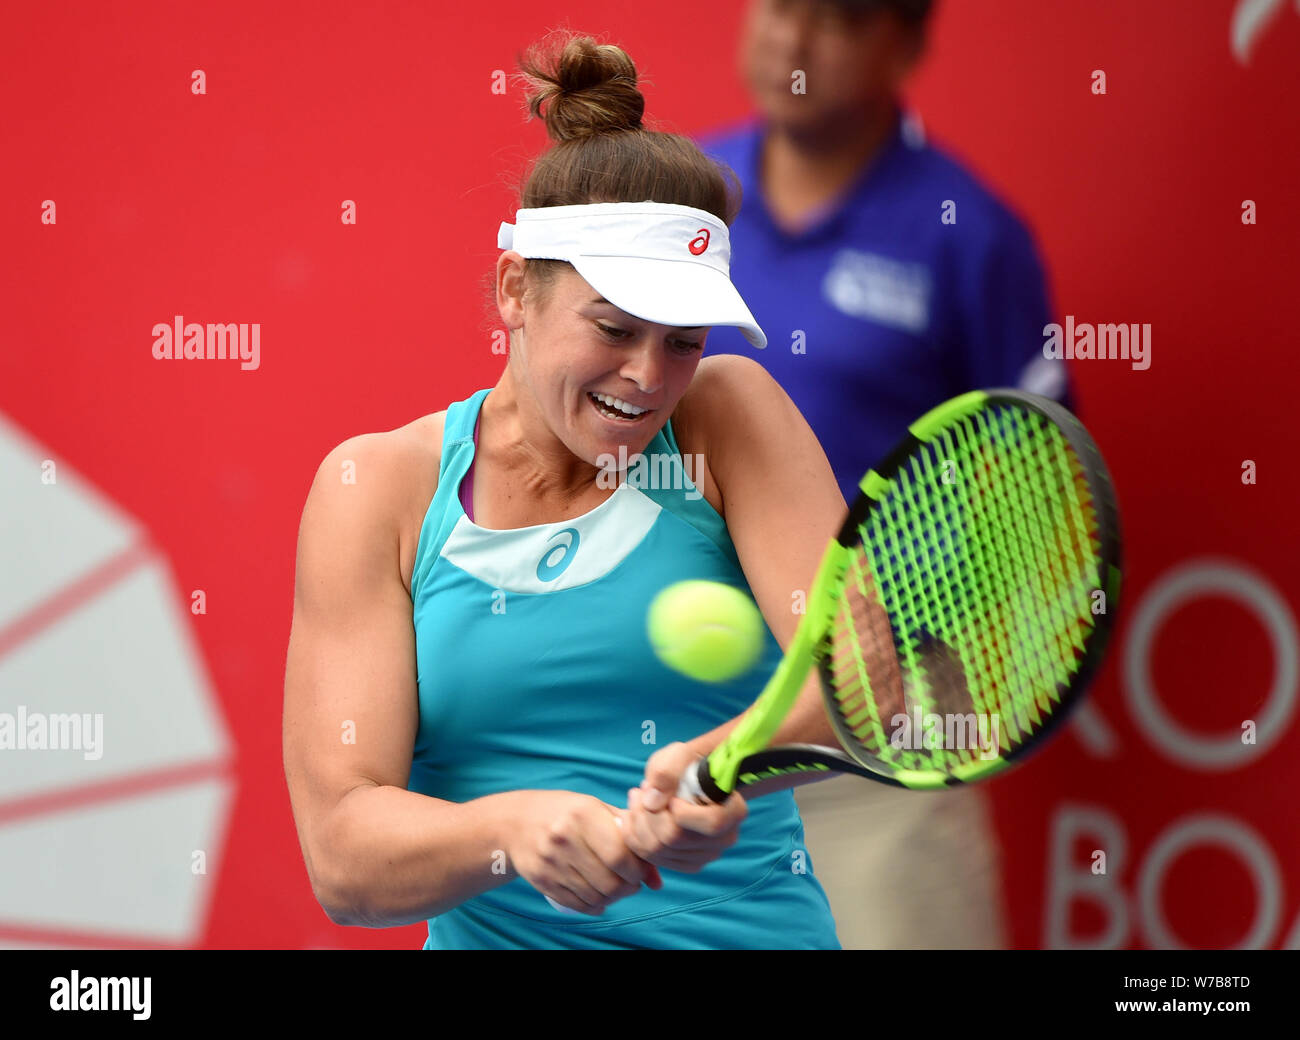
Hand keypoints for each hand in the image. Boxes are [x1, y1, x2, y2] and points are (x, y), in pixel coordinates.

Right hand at [504, 791, 662, 915]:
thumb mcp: (598, 810)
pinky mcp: (541, 880)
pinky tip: (598, 896)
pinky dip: (594, 906)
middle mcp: (564, 837)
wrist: (517, 821)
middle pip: (610, 881)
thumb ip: (630, 837)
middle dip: (628, 888)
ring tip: (615, 887)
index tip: (641, 870)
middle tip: (631, 883)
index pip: (620, 855)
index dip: (638, 870)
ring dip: (612, 898)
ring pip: (595, 896)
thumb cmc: (568, 813)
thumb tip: (657, 880)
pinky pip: (577, 905)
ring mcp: (550, 861)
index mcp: (583, 814)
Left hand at [622, 742, 747, 872]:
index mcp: (733, 811)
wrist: (689, 778)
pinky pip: (653, 859)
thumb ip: (667, 771)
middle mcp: (723, 838)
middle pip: (676, 839)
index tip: (672, 796)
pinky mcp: (685, 863)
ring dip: (638, 823)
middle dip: (649, 813)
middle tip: (641, 790)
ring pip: (659, 851)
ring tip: (636, 798)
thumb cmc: (688, 764)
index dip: (683, 811)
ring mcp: (704, 855)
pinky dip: (635, 837)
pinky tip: (634, 816)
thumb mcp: (679, 754)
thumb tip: (652, 803)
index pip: (712, 823)